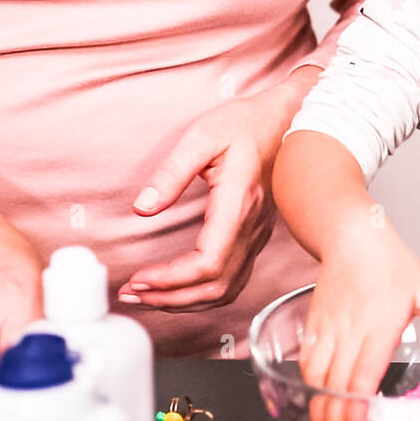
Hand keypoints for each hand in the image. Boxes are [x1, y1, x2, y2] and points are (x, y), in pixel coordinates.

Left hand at [118, 81, 303, 311]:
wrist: (287, 119)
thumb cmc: (246, 123)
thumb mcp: (202, 136)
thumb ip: (171, 173)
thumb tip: (143, 208)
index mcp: (238, 204)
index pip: (208, 263)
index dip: (171, 280)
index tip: (139, 278)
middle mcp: (252, 227)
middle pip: (215, 285)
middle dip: (171, 298)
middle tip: (132, 293)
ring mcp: (257, 234)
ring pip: (226, 289)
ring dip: (186, 301)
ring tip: (149, 296)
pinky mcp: (255, 235)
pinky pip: (233, 279)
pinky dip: (203, 293)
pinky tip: (179, 288)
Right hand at [301, 229, 419, 420]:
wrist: (353, 235)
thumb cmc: (390, 261)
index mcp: (379, 325)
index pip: (362, 373)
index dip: (354, 404)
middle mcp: (350, 329)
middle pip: (336, 383)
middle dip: (333, 418)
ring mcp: (329, 327)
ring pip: (316, 375)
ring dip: (317, 406)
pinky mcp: (315, 323)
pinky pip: (307, 360)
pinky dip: (307, 384)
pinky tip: (313, 401)